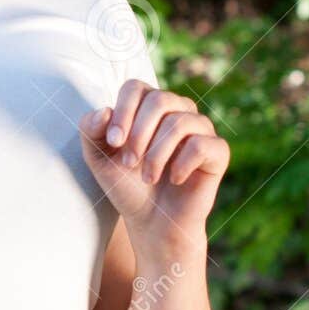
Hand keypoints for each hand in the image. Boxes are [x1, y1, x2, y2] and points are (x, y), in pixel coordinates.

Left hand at [79, 81, 228, 256]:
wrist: (152, 222)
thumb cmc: (126, 185)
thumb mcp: (98, 158)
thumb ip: (91, 130)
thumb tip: (104, 110)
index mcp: (149, 105)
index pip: (135, 87)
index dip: (122, 112)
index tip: (114, 143)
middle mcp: (177, 110)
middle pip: (159, 99)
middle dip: (138, 134)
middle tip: (128, 163)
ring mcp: (200, 128)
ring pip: (179, 122)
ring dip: (156, 154)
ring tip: (148, 177)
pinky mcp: (217, 151)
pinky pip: (200, 145)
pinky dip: (181, 165)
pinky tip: (174, 180)